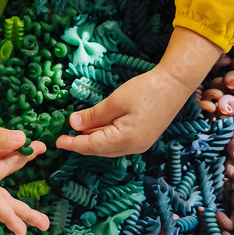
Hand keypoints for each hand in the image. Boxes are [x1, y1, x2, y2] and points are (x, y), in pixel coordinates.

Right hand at [0, 94, 48, 234]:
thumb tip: (24, 141)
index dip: (9, 215)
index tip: (22, 231)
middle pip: (1, 199)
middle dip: (24, 210)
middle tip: (46, 224)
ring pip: (0, 176)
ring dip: (18, 162)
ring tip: (40, 149)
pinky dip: (5, 157)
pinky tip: (20, 146)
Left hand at [56, 27, 222, 156]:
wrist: (175, 84)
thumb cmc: (146, 89)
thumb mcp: (116, 100)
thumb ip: (94, 115)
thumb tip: (73, 124)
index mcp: (126, 139)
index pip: (92, 145)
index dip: (73, 144)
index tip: (57, 141)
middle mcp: (133, 147)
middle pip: (100, 150)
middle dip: (82, 143)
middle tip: (65, 136)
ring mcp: (140, 144)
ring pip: (109, 147)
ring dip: (93, 140)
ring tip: (79, 130)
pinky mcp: (143, 138)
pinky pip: (118, 143)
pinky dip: (105, 137)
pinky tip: (98, 127)